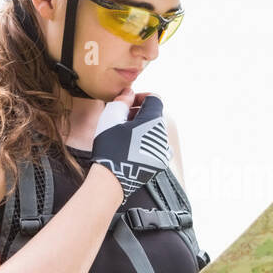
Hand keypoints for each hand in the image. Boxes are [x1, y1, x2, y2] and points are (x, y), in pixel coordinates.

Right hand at [91, 91, 172, 206]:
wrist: (111, 180)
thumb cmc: (110, 147)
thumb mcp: (111, 117)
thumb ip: (122, 101)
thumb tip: (129, 92)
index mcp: (153, 121)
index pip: (154, 99)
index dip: (140, 97)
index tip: (127, 103)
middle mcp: (163, 135)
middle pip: (154, 116)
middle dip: (139, 114)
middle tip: (120, 119)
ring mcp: (163, 151)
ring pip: (155, 131)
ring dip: (142, 129)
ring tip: (123, 135)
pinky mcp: (159, 164)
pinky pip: (156, 147)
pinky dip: (145, 144)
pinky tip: (131, 149)